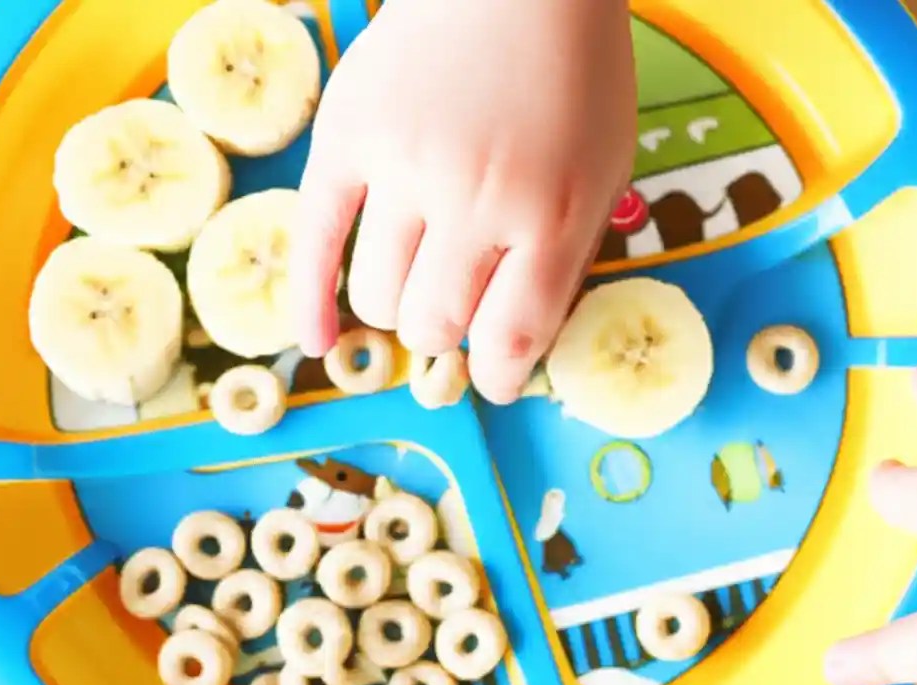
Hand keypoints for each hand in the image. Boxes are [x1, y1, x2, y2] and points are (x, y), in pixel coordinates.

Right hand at [290, 0, 636, 403]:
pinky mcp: (347, 140)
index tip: (491, 375)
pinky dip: (310, 306)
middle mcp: (478, 199)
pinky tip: (318, 340)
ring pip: (378, 296)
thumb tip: (513, 346)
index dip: (497, 376)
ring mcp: (405, 168)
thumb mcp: (606, 170)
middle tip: (451, 304)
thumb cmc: (572, 75)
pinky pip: (313, 244)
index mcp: (555, 213)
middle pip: (435, 324)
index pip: (511, 341)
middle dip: (444, 332)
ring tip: (413, 273)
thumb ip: (566, 257)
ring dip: (395, 305)